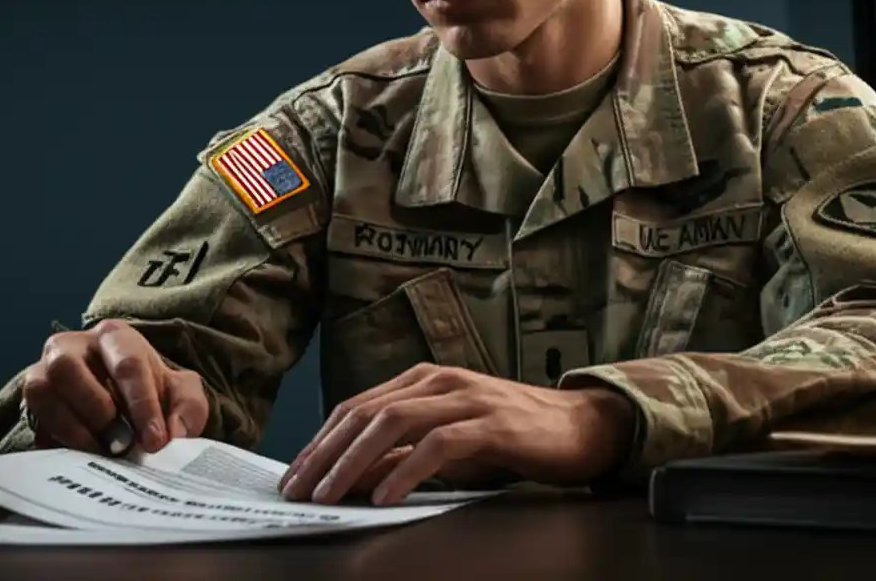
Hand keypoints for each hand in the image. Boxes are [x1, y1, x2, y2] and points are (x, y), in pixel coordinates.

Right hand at [22, 319, 209, 454]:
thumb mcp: (182, 396)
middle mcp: (72, 345)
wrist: (126, 405)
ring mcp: (45, 369)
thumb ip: (188, 410)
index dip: (142, 405)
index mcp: (115, 337)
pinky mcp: (33, 400)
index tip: (155, 441)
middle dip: (97, 410)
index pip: (126, 364)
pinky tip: (82, 455)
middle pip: (67, 366)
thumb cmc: (153, 395)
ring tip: (101, 450)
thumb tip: (174, 433)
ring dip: (72, 426)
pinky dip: (57, 438)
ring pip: (41, 389)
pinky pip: (32, 416)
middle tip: (121, 444)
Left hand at [277, 363, 635, 504]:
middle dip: (326, 453)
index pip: (355, 407)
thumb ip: (401, 452)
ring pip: (393, 423)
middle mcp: (438, 380)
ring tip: (332, 494)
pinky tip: (386, 496)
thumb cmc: (511, 436)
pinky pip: (438, 445)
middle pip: (364, 413)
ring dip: (355, 461)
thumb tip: (351, 476)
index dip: (320, 441)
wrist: (581, 426)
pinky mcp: (493, 424)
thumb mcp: (447, 443)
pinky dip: (406, 470)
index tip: (294, 475)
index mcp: (422, 380)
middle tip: (300, 490)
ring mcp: (466, 398)